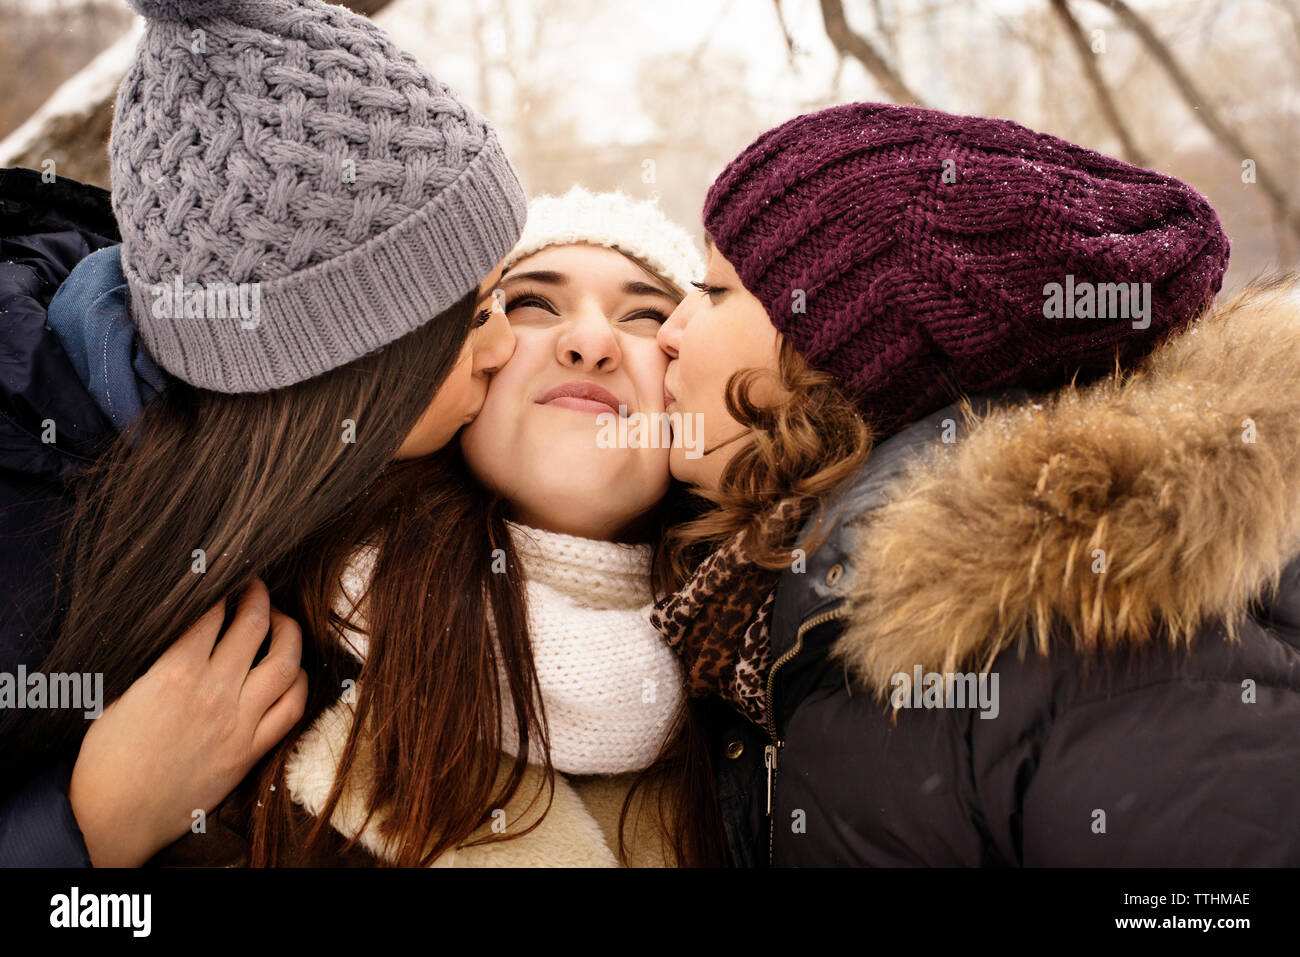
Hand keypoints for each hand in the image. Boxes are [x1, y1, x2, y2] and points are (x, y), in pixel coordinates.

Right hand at [68, 579, 307, 866]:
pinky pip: (292, 708)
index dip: (222, 588)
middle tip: (255, 588)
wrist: (114, 818)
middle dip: (258, 596)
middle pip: (254, 624)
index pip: (211, 612)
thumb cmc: (106, 758)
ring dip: (288, 631)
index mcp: (175, 671)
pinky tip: (292, 671)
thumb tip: (181, 631)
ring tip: (280, 621)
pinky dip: (298, 682)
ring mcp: (239, 721)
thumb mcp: (119, 694)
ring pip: (285, 661)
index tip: (225, 579)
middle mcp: (214, 690)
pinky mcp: (251, 750)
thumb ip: (156, 660)